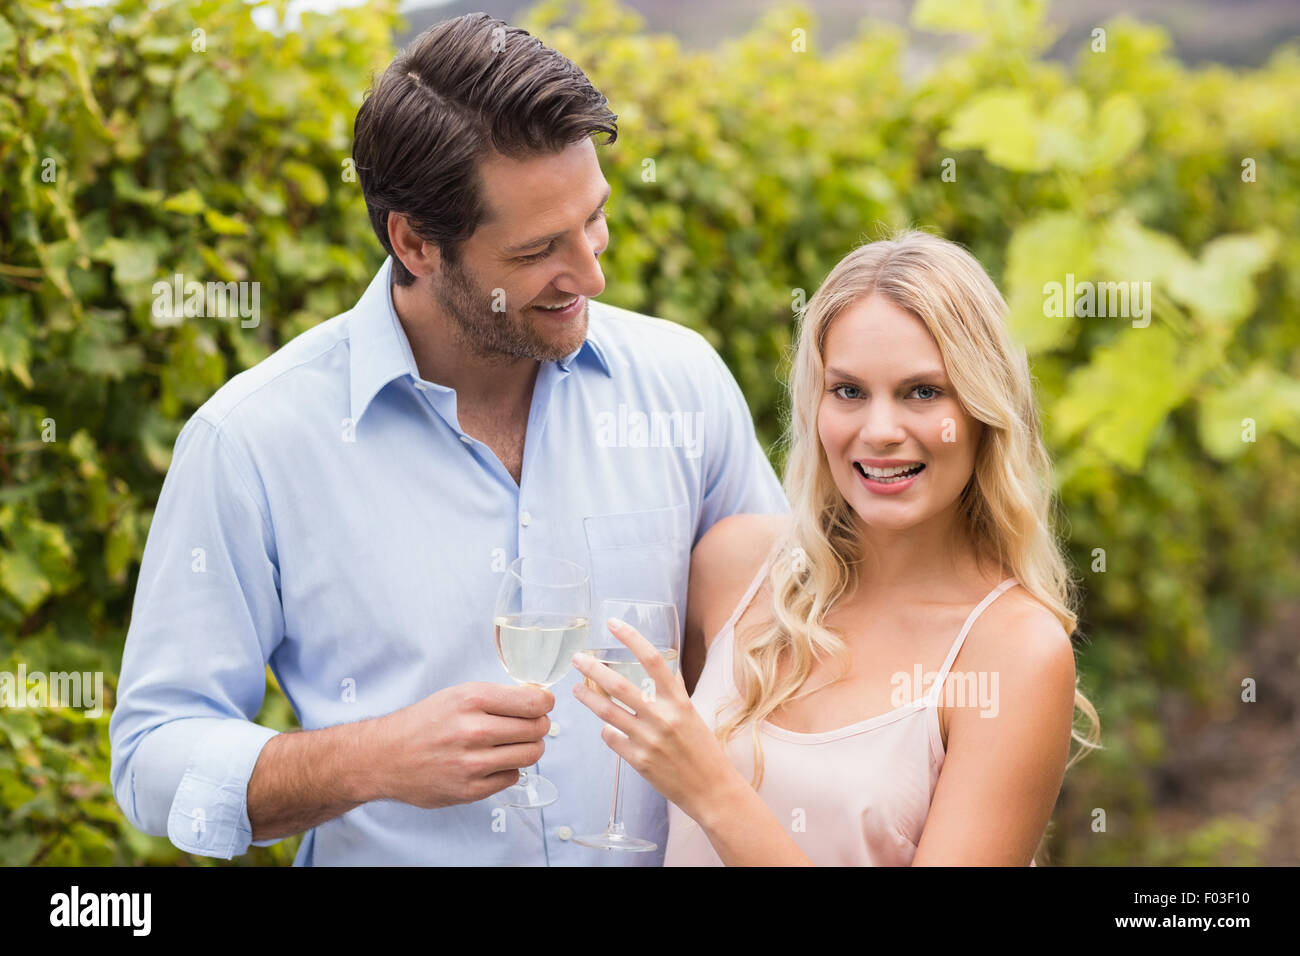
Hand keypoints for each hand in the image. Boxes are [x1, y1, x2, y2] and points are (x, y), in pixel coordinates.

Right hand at [372, 682, 552, 808]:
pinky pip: (512, 777)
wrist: (385, 756)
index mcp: (472, 700)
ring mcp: (473, 763)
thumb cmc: (424, 722)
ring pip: (530, 755)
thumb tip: (539, 698)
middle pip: (537, 728)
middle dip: (539, 725)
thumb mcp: (458, 694)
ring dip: (529, 748)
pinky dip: (509, 769)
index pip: (534, 702)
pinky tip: (494, 762)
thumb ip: (498, 697)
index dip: (545, 703)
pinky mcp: (470, 790)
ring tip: (515, 743)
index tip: (542, 704)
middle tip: (530, 725)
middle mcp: (474, 730)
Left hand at [571, 619, 739, 818]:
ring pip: (607, 712)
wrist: (712, 790)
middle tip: (578, 658)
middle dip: (593, 669)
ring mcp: (648, 739)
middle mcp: (663, 717)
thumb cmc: (704, 751)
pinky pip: (611, 738)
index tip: (613, 624)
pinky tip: (606, 727)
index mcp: (679, 701)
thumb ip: (674, 694)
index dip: (631, 638)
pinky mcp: (638, 761)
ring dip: (588, 698)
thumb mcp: (693, 715)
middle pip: (619, 685)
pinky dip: (606, 730)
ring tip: (577, 689)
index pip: (653, 660)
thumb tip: (662, 671)